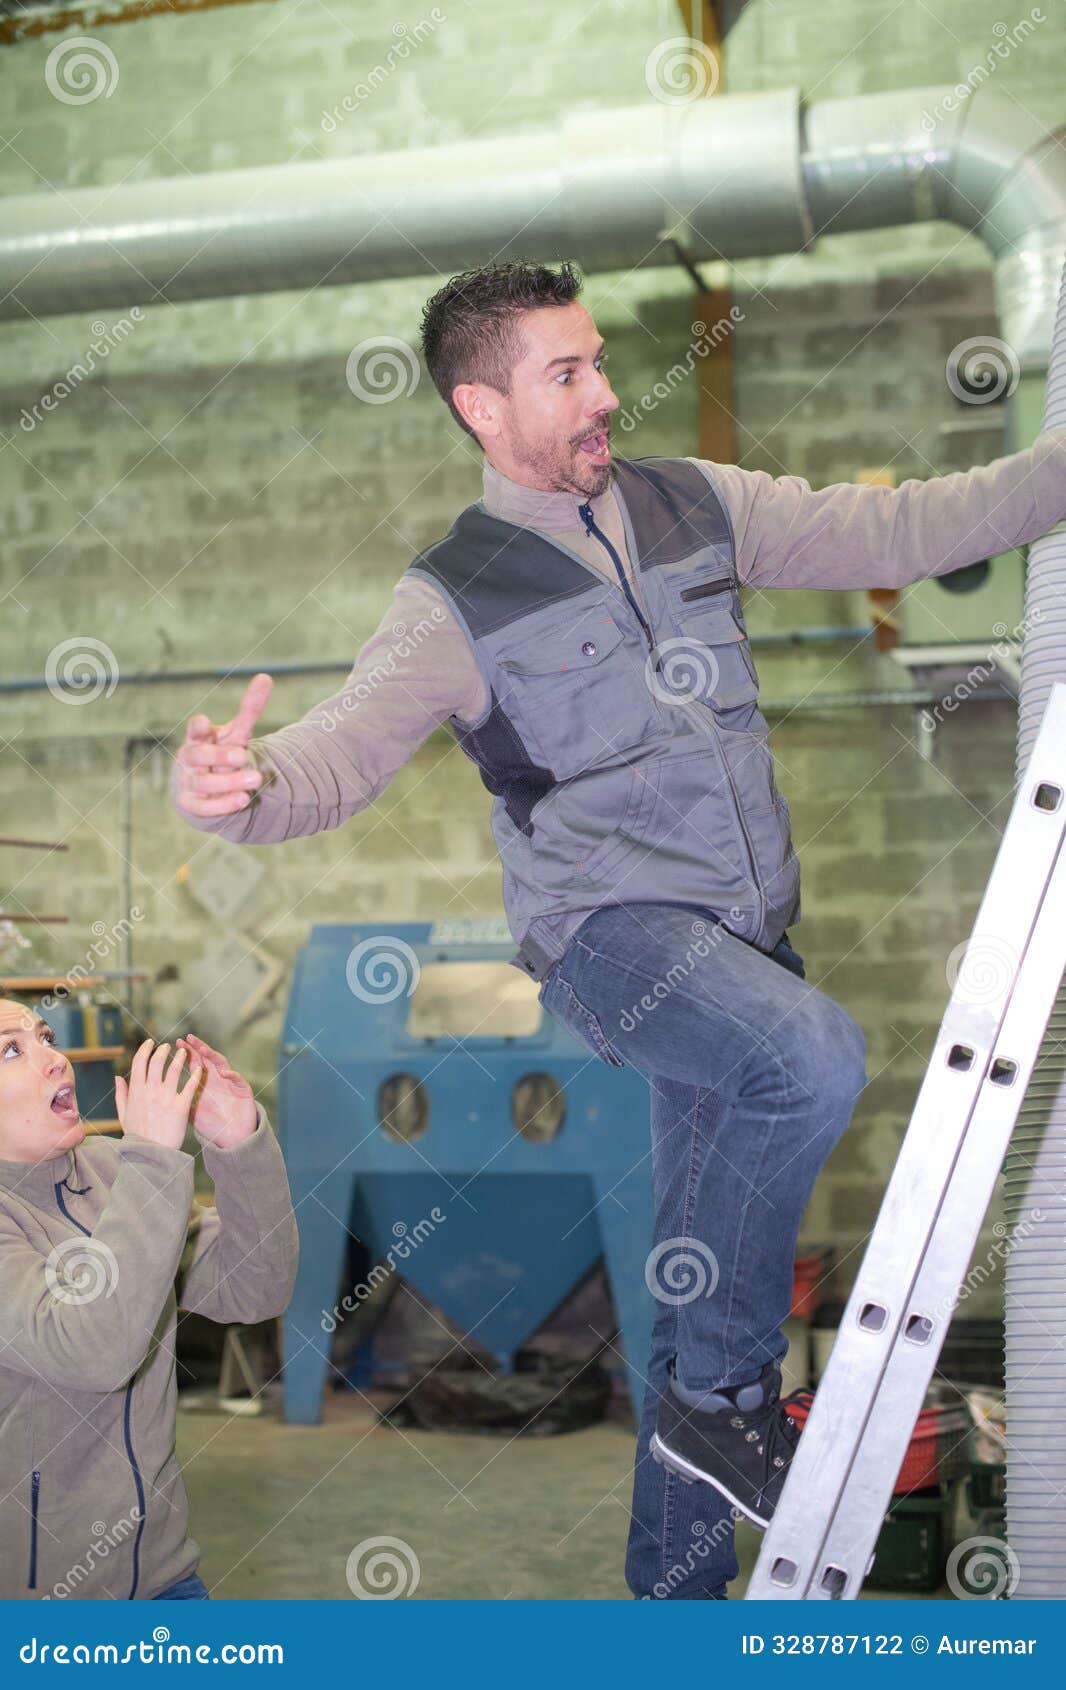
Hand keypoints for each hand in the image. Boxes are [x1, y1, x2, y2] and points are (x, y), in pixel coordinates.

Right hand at [114, 1040, 201, 1151]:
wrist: (152, 1154)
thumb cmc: (137, 1135)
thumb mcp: (123, 1115)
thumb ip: (121, 1094)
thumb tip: (117, 1077)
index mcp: (136, 1091)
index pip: (139, 1062)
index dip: (145, 1049)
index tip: (150, 1043)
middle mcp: (150, 1091)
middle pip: (156, 1061)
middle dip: (162, 1050)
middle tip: (168, 1047)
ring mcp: (165, 1098)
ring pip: (174, 1069)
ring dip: (180, 1057)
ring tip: (184, 1052)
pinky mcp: (181, 1106)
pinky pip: (190, 1085)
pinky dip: (195, 1074)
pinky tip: (199, 1068)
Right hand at [174, 673, 272, 818]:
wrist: (201, 788)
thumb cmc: (218, 753)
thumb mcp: (235, 732)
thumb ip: (249, 709)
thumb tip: (266, 677)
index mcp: (198, 739)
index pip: (194, 730)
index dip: (198, 727)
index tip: (205, 724)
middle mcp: (190, 759)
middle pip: (197, 756)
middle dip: (219, 756)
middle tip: (242, 755)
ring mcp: (189, 782)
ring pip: (204, 783)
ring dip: (229, 782)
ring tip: (255, 780)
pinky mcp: (193, 804)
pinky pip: (205, 807)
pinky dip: (223, 804)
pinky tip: (244, 800)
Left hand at [175, 1033, 256, 1147]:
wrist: (233, 1136)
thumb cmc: (212, 1124)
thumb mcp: (192, 1112)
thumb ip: (180, 1100)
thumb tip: (159, 1094)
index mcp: (205, 1082)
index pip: (195, 1063)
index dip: (186, 1053)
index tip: (176, 1043)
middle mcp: (218, 1078)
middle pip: (208, 1059)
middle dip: (199, 1048)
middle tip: (188, 1038)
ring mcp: (231, 1083)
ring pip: (222, 1065)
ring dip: (214, 1057)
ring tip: (204, 1050)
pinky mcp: (243, 1090)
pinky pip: (238, 1080)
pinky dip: (233, 1075)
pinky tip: (226, 1073)